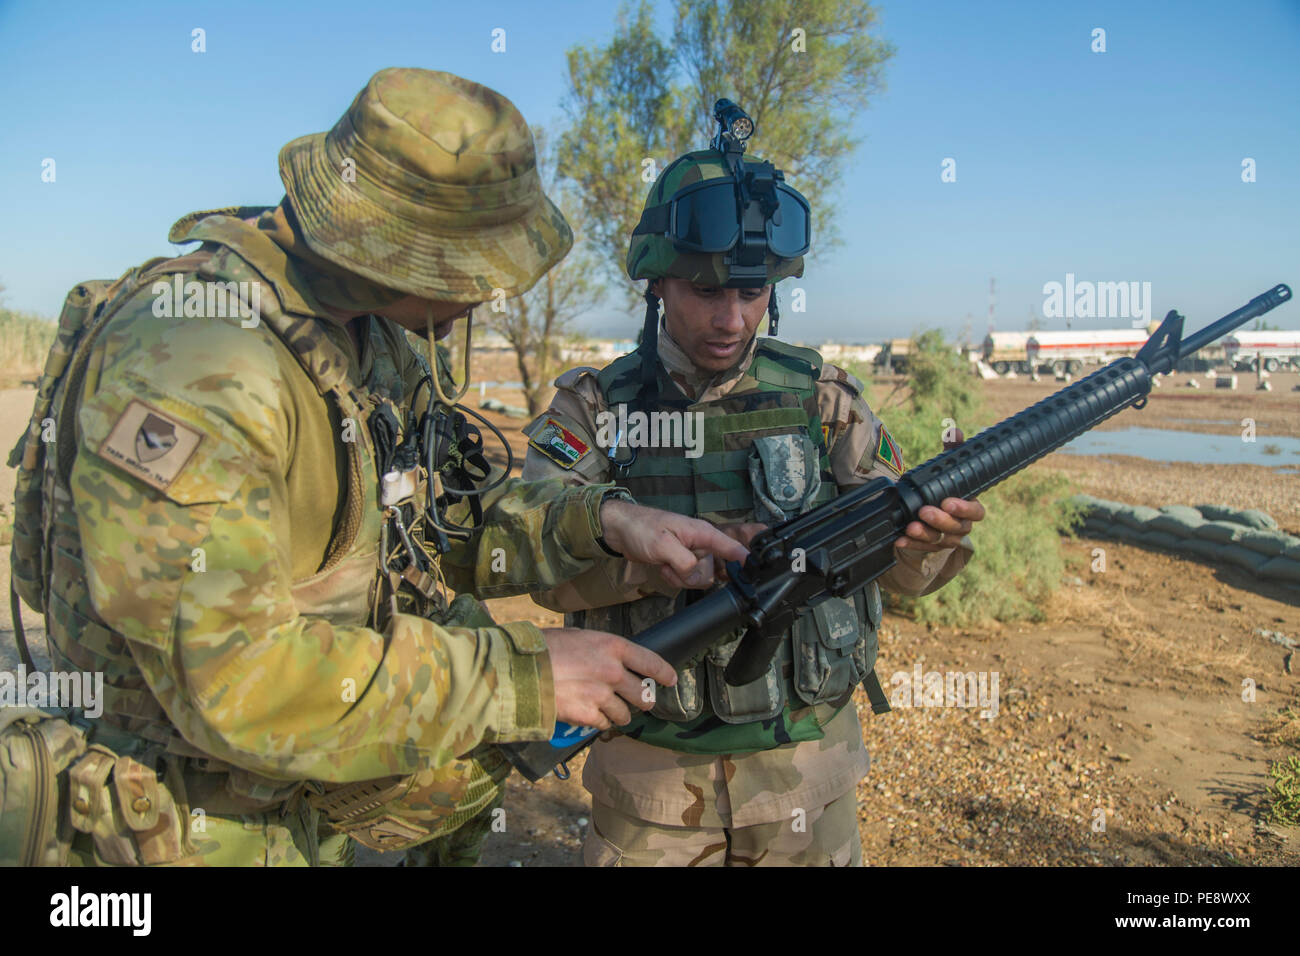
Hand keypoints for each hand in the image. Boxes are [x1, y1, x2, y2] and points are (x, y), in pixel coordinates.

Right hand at [543, 627, 676, 729]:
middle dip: (642, 700)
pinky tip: (590, 716)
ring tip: (608, 710)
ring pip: (626, 714)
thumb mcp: (577, 636)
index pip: (651, 662)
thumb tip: (609, 658)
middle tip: (636, 701)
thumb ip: (599, 649)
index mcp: (612, 647)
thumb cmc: (544, 648)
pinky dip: (600, 722)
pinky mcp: (588, 715)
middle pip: (643, 694)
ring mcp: (601, 695)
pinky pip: (605, 724)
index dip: (664, 673)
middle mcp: (613, 672)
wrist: (520, 670)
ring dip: (620, 714)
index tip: (669, 680)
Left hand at [599, 499, 749, 589]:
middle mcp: (701, 544)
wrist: (620, 531)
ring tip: (665, 563)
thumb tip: (696, 574)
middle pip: (712, 572)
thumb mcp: (663, 545)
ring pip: (699, 579)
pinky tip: (663, 567)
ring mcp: (692, 554)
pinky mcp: (682, 563)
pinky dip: (674, 578)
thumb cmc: (641, 529)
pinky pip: (686, 579)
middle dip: (692, 575)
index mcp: (702, 533)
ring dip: (680, 577)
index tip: (756, 572)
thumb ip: (684, 561)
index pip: (732, 548)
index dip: (746, 560)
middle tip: (673, 564)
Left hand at [895, 427, 983, 551]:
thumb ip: (952, 450)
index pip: (975, 512)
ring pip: (939, 540)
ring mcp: (946, 538)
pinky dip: (910, 544)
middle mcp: (960, 525)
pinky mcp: (931, 547)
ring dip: (924, 534)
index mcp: (969, 507)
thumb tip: (954, 431)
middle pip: (956, 528)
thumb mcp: (947, 469)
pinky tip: (899, 539)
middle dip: (940, 520)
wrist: (931, 512)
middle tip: (924, 511)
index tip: (947, 502)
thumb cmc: (944, 488)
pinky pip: (922, 548)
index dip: (964, 508)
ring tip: (911, 527)